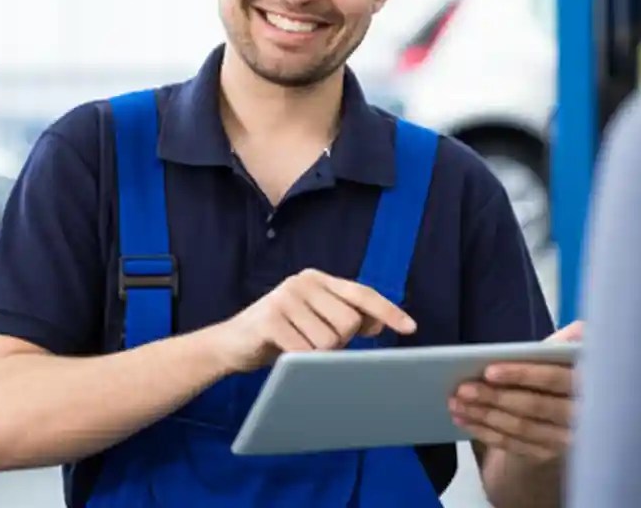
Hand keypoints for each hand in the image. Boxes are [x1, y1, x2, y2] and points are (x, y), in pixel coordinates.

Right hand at [214, 268, 416, 372]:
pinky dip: (300, 360)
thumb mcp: (316, 323)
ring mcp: (285, 297)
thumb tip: (379, 323)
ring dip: (317, 354)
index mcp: (317, 279)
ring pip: (330, 340)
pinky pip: (305, 350)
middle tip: (313, 343)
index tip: (410, 327)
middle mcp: (303, 281)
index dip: (388, 311)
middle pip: (349, 322)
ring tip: (296, 347)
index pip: (362, 294)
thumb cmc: (280, 335)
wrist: (230, 345)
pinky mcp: (270, 318)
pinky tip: (284, 353)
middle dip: (339, 343)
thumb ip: (345, 318)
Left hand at [449, 321, 582, 462]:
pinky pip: (515, 445)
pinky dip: (487, 433)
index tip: (489, 371)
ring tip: (455, 404)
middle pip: (533, 407)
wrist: (581, 403)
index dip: (522, 374)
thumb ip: (569, 341)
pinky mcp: (550, 453)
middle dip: (494, 397)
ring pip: (521, 429)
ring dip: (484, 417)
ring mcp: (566, 439)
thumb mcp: (578, 349)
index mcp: (589, 383)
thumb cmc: (574, 367)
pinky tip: (466, 421)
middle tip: (461, 389)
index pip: (554, 378)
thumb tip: (558, 339)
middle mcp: (581, 416)